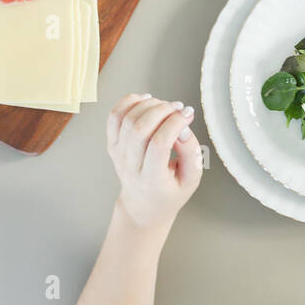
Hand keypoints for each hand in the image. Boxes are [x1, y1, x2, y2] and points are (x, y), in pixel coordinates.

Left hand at [107, 93, 201, 230]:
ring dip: (149, 105)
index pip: (159, 145)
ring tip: (166, 106)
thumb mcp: (191, 179)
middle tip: (179, 107)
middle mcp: (130, 167)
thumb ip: (191, 153)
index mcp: (152, 180)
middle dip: (163, 110)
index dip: (174, 124)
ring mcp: (118, 155)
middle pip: (139, 129)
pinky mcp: (113, 145)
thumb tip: (183, 127)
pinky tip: (146, 100)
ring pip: (127, 119)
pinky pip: (114, 117)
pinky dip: (129, 102)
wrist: (144, 205)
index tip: (188, 114)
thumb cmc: (170, 192)